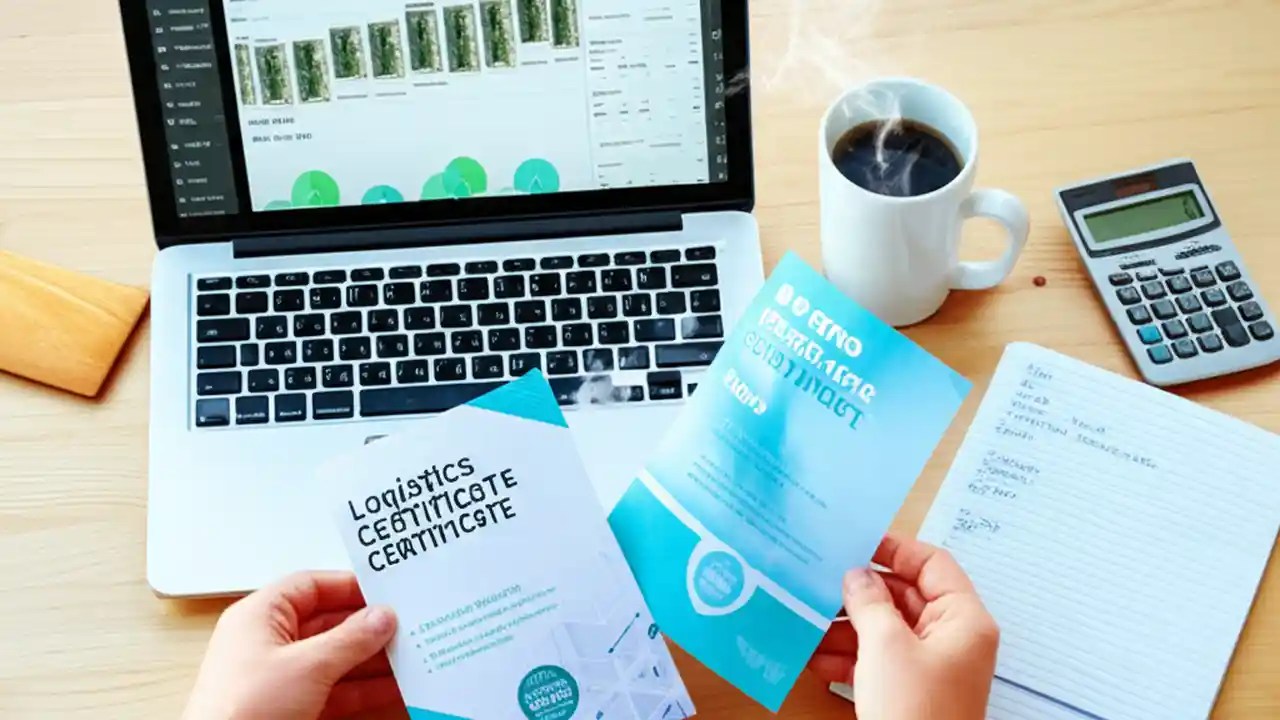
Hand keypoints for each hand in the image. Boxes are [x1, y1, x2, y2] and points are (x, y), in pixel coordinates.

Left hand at [183, 571, 401, 719]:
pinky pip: (333, 689)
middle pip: (328, 623)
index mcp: (260, 617)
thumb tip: (380, 617)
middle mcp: (268, 643)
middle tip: (406, 628)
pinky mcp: (289, 707)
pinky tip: (391, 689)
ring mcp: (279, 678)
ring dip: (371, 661)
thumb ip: (350, 639)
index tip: (387, 592)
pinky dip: (361, 690)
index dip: (350, 586)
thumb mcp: (307, 667)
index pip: (311, 586)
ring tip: (407, 659)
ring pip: (334, 659)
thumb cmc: (241, 712)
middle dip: (368, 629)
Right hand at [808, 534, 998, 719]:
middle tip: (820, 582)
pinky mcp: (910, 691)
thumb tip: (856, 575)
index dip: (894, 548)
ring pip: (885, 629)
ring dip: (846, 627)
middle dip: (859, 593)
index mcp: (963, 620)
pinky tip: (817, 657)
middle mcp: (952, 639)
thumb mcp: (885, 646)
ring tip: (808, 622)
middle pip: (903, 596)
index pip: (932, 564)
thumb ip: (869, 601)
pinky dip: (848, 657)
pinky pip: (878, 660)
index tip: (856, 541)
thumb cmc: (916, 714)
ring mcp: (932, 666)